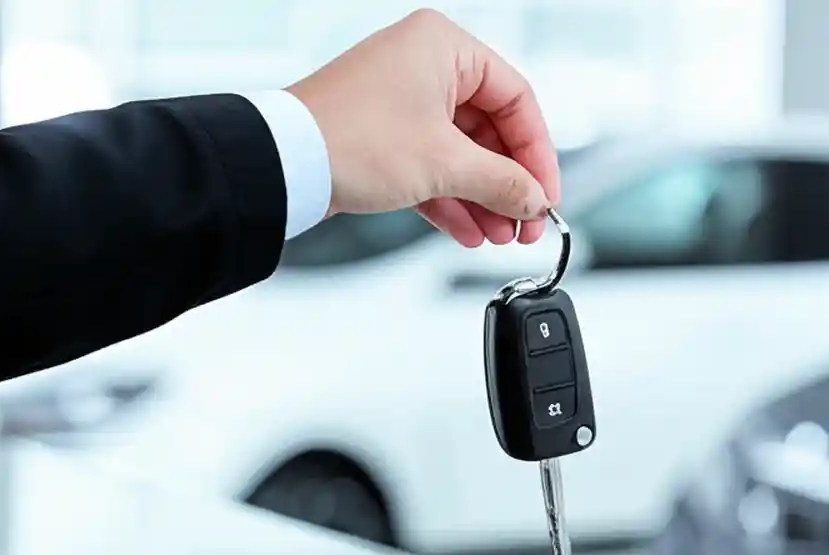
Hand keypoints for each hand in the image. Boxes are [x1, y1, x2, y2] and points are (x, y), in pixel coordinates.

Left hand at [287, 9, 559, 246]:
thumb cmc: (349, 139)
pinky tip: (468, 230)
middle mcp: (423, 64)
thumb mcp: (445, 164)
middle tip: (526, 223)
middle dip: (508, 184)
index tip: (547, 194)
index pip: (517, 98)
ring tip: (499, 234)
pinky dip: (451, 197)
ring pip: (461, 151)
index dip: (538, 154)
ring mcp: (400, 99)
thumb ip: (502, 183)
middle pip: (490, 128)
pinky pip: (431, 164)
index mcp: (444, 47)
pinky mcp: (381, 133)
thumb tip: (534, 200)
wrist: (282, 165)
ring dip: (483, 197)